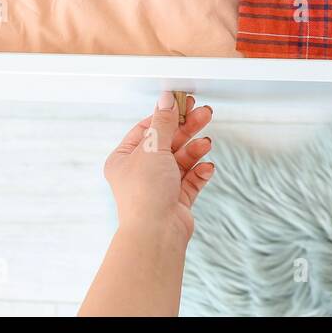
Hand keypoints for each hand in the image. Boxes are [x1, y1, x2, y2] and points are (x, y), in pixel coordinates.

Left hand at [103, 91, 214, 244]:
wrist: (156, 233)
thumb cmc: (145, 193)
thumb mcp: (153, 148)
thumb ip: (164, 122)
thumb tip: (166, 99)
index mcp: (124, 159)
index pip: (147, 129)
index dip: (167, 115)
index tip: (185, 103)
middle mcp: (140, 172)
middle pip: (167, 142)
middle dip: (187, 129)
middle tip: (204, 114)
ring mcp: (158, 187)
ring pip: (181, 160)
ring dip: (195, 150)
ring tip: (206, 143)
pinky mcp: (175, 200)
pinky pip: (191, 180)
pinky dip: (200, 172)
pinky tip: (207, 167)